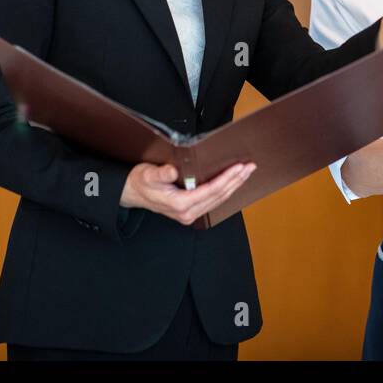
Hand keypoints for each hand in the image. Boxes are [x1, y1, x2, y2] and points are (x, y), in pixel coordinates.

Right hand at [121, 161, 255, 226]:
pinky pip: (213, 202)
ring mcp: (190, 214)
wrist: (133, 194)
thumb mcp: (147, 174)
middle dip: (236, 181)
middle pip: (219, 196)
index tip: (239, 167)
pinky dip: (225, 191)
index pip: (210, 190)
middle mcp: (187, 213)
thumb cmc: (141, 182)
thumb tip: (173, 171)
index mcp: (179, 204)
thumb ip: (160, 173)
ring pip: (219, 200)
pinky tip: (233, 182)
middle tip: (250, 167)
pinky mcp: (191, 212)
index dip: (226, 178)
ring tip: (246, 172)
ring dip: (234, 186)